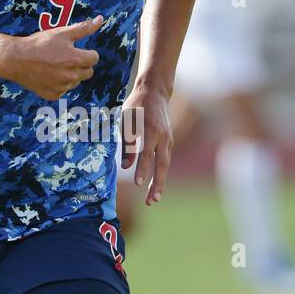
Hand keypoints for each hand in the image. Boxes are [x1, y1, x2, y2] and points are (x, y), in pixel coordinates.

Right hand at [8, 14, 103, 99]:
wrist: (15, 59)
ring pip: (76, 81)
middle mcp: (71, 76)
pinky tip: (48, 74)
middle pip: (88, 72)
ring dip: (70, 74)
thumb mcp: (62, 32)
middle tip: (65, 57)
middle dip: (81, 64)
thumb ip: (83, 28)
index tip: (75, 49)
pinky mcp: (53, 95)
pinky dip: (59, 84)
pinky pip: (63, 90)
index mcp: (76, 60)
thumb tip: (101, 20)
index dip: (86, 52)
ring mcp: (62, 87)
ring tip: (54, 65)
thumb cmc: (39, 44)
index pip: (94, 58)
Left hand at [120, 83, 172, 205]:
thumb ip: (127, 143)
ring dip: (160, 183)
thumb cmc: (137, 106)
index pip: (147, 154)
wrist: (156, 92)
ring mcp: (169, 140)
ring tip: (152, 199)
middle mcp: (163, 137)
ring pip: (165, 165)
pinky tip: (155, 185)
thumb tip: (125, 166)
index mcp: (151, 130)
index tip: (138, 183)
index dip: (142, 169)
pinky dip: (161, 173)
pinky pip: (165, 160)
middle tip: (151, 201)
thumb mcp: (127, 120)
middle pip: (162, 165)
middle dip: (157, 184)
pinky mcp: (169, 142)